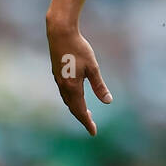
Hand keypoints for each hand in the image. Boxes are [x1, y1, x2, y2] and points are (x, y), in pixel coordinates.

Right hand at [46, 17, 111, 135]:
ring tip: (86, 113)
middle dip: (82, 117)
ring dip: (76, 108)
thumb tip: (108, 101)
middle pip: (73, 107)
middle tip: (91, 124)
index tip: (93, 132)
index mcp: (72, 87)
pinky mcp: (56, 72)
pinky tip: (75, 96)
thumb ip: (99, 86)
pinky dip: (71, 99)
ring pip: (67, 100)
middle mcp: (63, 85)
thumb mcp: (93, 67)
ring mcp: (58, 79)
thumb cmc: (78, 48)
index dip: (87, 122)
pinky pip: (64, 92)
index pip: (80, 110)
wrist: (60, 32)